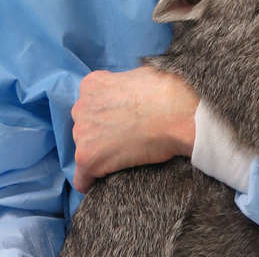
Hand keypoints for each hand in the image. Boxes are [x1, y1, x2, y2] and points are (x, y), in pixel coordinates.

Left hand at [70, 66, 197, 192]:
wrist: (177, 115)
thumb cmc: (167, 93)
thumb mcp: (140, 74)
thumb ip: (124, 85)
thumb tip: (131, 91)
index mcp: (92, 85)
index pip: (91, 103)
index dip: (108, 114)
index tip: (122, 121)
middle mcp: (81, 107)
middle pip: (86, 125)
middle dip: (101, 132)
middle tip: (127, 137)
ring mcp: (82, 133)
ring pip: (85, 148)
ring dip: (101, 153)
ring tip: (125, 156)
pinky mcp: (87, 158)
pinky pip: (82, 178)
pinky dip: (91, 181)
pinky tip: (103, 183)